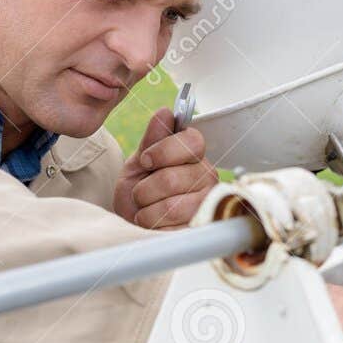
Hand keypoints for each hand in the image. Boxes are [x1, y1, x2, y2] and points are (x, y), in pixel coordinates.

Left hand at [113, 108, 217, 229]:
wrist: (133, 225)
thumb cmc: (138, 192)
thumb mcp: (139, 163)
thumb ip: (151, 139)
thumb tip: (166, 112)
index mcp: (194, 154)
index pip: (192, 142)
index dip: (164, 151)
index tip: (146, 161)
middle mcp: (208, 176)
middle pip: (172, 178)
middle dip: (144, 190)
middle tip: (141, 194)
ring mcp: (208, 204)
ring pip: (171, 206)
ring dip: (147, 212)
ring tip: (147, 211)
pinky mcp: (203, 230)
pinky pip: (173, 229)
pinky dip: (155, 228)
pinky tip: (158, 226)